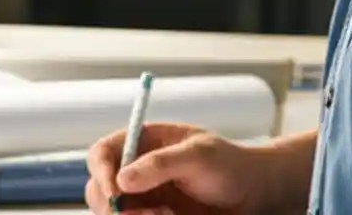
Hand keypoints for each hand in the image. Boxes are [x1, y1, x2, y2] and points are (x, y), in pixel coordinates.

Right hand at [85, 123, 268, 214]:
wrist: (253, 194)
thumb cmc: (230, 165)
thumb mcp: (200, 156)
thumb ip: (162, 163)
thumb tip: (123, 179)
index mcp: (143, 143)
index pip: (101, 153)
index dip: (101, 171)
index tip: (116, 192)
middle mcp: (136, 171)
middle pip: (98, 190)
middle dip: (113, 206)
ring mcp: (142, 199)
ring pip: (112, 214)